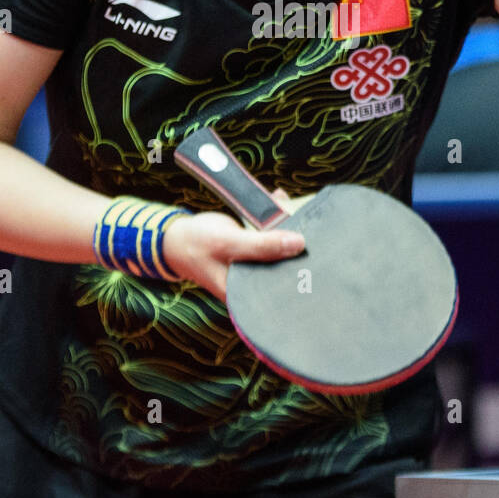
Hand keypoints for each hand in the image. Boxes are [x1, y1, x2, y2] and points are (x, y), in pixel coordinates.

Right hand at [162, 188, 304, 301]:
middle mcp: (254, 284)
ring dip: (289, 229)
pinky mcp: (255, 250)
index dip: (303, 276)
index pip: (284, 290)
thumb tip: (299, 244)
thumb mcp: (228, 244)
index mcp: (247, 295)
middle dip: (300, 248)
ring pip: (281, 250)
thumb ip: (262, 246)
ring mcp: (255, 266)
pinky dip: (277, 218)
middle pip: (287, 269)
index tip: (322, 258)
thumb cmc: (196, 245)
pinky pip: (271, 235)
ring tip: (300, 213)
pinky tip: (280, 202)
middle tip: (317, 230)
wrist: (176, 237)